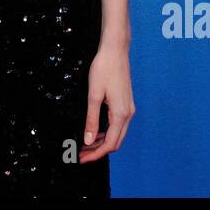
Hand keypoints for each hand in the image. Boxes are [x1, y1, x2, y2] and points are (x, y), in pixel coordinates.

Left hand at [79, 42, 134, 162]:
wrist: (115, 51)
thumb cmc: (104, 69)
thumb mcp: (94, 95)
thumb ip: (91, 119)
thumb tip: (88, 139)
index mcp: (120, 114)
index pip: (110, 143)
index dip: (96, 154)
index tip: (82, 158)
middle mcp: (128, 113)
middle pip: (115, 141)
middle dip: (98, 150)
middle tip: (81, 154)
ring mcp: (128, 108)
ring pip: (117, 133)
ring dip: (102, 141)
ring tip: (85, 145)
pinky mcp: (125, 103)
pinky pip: (117, 124)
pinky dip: (106, 132)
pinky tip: (95, 131)